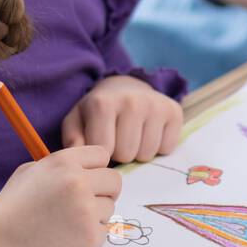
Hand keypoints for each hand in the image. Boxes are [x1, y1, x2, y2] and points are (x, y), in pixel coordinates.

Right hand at [0, 144, 119, 246]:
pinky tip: (68, 236)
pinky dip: (90, 234)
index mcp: (64, 162)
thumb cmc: (11, 207)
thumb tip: (87, 168)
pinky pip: (104, 230)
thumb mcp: (31, 171)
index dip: (95, 167)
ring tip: (69, 221)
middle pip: (114, 180)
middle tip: (88, 200)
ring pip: (110, 207)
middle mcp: (78, 182)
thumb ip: (62, 165)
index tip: (88, 177)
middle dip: (103, 190)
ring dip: (96, 214)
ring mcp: (86, 210)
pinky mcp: (90, 237)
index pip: (102, 154)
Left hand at [61, 74, 182, 163]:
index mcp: (103, 103)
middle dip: (121, 154)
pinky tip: (149, 133)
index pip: (104, 152)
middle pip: (127, 154)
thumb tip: (78, 158)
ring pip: (147, 154)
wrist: (125, 88)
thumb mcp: (77, 122)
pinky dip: (158, 147)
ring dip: (139, 152)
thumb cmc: (97, 112)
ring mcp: (156, 104)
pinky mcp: (174, 111)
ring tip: (132, 137)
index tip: (100, 144)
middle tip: (118, 140)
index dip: (102, 155)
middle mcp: (132, 101)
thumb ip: (72, 141)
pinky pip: (167, 148)